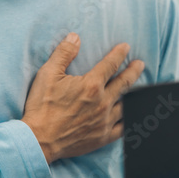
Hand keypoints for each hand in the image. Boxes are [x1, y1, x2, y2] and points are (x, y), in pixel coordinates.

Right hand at [22, 33, 144, 162]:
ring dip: (134, 94)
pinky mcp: (103, 137)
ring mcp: (105, 121)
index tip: (126, 47)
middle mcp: (102, 102)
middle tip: (140, 65)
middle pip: (124, 83)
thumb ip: (63, 53)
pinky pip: (124, 127)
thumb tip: (74, 37)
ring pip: (127, 104)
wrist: (39, 140)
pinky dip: (130, 119)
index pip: (110, 65)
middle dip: (133, 71)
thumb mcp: (48, 74)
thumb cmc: (41, 107)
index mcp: (91, 85)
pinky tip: (133, 115)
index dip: (119, 54)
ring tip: (139, 88)